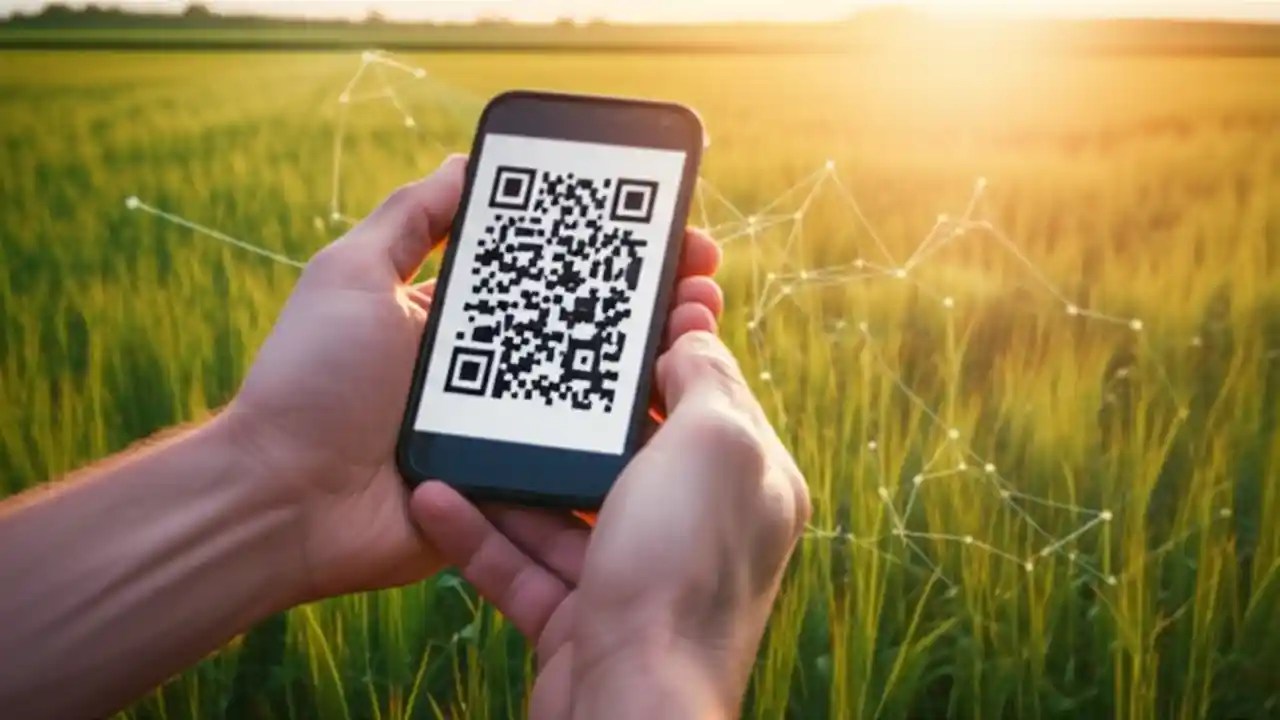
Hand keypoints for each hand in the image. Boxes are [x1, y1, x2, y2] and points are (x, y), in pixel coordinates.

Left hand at [227, 155, 727, 602]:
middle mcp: (491, 371)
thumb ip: (406, 219)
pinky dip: (625, 437)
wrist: (284, 502)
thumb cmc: (311, 384)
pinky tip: (675, 410)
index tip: (657, 230)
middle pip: (584, 330)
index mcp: (460, 320)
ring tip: (703, 331)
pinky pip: (578, 458)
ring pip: (594, 393)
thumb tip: (466, 164)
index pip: (546, 276)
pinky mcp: (514, 483)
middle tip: (701, 280)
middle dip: (648, 302)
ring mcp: (506, 429)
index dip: (601, 253)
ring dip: (653, 363)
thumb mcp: (350, 276)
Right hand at [412, 331, 809, 718]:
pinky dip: (480, 535)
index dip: (666, 349)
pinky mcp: (582, 623)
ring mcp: (639, 579)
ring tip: (458, 430)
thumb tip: (693, 339)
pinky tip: (433, 498)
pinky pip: (525, 566)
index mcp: (748, 483)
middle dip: (576, 413)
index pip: (708, 396)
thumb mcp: (713, 448)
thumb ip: (708, 382)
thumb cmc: (680, 574)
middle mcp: (699, 531)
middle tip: (522, 363)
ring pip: (567, 510)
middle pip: (631, 451)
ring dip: (511, 475)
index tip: (613, 311)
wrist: (631, 711)